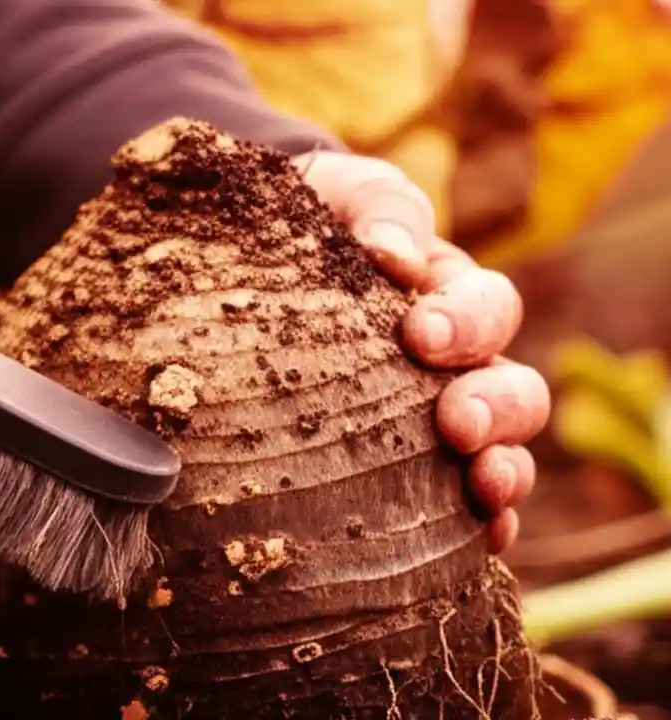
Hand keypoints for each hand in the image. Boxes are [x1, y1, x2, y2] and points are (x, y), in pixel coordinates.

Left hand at [294, 150, 549, 553]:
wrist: (245, 259)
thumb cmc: (305, 223)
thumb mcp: (340, 195)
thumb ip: (376, 208)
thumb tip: (392, 251)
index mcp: (447, 294)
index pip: (487, 308)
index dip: (468, 324)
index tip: (420, 333)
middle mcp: (454, 364)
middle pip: (511, 390)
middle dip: (494, 407)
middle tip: (454, 422)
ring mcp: (432, 422)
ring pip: (498, 452)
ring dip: (502, 470)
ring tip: (483, 485)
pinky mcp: (402, 470)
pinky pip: (458, 507)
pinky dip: (480, 526)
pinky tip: (480, 543)